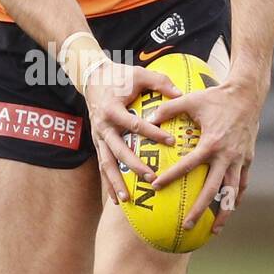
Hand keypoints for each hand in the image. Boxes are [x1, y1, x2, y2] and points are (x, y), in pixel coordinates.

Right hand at [83, 61, 181, 207]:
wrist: (92, 77)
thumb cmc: (120, 76)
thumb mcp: (140, 74)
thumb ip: (160, 82)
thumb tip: (181, 94)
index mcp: (113, 109)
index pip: (135, 125)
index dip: (153, 133)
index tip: (171, 142)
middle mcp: (103, 126)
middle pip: (119, 150)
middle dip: (134, 166)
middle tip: (151, 177)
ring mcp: (98, 136)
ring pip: (106, 163)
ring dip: (116, 182)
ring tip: (126, 199)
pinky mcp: (98, 143)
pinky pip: (103, 165)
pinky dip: (108, 182)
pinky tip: (117, 199)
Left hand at [148, 81, 260, 233]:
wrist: (248, 94)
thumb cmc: (217, 96)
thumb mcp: (191, 99)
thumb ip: (169, 109)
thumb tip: (148, 118)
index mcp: (211, 143)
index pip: (188, 165)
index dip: (170, 176)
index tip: (155, 186)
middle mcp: (227, 156)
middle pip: (212, 190)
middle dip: (199, 209)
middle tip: (186, 225)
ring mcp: (239, 159)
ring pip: (232, 193)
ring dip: (223, 212)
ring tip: (214, 230)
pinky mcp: (248, 159)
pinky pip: (242, 183)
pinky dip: (236, 198)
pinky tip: (229, 209)